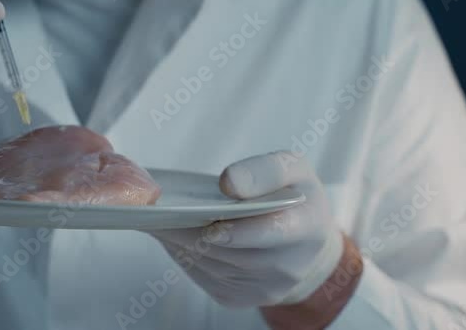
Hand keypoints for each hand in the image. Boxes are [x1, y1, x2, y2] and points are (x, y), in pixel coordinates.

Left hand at [148, 152, 345, 308]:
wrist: (303, 243)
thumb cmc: (291, 196)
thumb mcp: (291, 168)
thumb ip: (265, 171)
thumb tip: (230, 184)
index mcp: (308, 227)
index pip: (274, 231)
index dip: (241, 228)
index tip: (212, 220)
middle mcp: (289, 266)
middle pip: (233, 252)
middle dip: (194, 231)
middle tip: (160, 211)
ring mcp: (262, 288)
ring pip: (212, 264)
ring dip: (181, 241)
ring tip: (156, 218)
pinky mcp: (238, 297)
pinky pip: (203, 275)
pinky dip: (182, 253)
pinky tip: (169, 233)